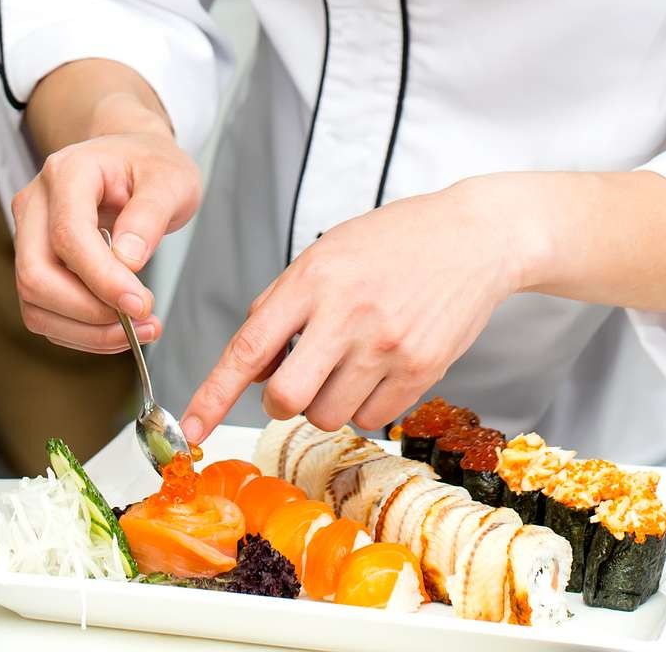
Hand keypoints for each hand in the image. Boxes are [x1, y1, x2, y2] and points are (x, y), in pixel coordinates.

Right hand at [11, 98, 202, 353]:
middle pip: (37, 274)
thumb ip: (151, 215)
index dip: (102, 278)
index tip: (140, 304)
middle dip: (89, 311)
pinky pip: (44, 311)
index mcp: (68, 172)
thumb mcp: (171, 179)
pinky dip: (80, 330)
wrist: (135, 160)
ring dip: (86, 329)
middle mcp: (36, 204)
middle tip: (141, 319)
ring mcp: (28, 235)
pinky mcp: (35, 263)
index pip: (69, 235)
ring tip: (140, 329)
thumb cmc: (152, 165)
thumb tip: (128, 262)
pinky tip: (119, 328)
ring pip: (35, 300)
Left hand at [180, 180, 525, 441]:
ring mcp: (387, 346)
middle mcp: (348, 315)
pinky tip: (382, 366)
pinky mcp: (422, 370)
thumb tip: (254, 367)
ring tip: (353, 359)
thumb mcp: (329, 252)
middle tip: (300, 376)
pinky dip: (366, 404)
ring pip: (328, 415)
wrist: (475, 236)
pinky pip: (372, 418)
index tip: (189, 428)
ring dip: (328, 401)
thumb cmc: (397, 240)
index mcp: (315, 278)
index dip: (213, 395)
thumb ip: (285, 304)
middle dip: (282, 399)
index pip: (250, 348)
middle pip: (286, 399)